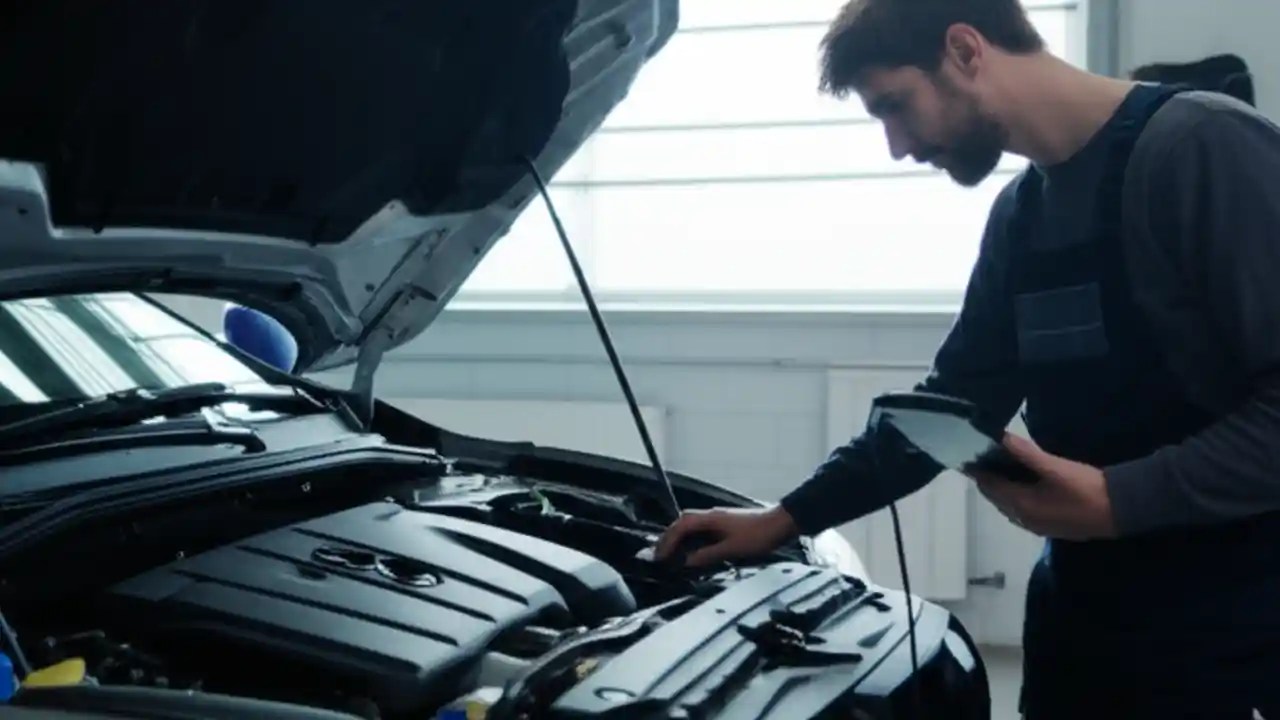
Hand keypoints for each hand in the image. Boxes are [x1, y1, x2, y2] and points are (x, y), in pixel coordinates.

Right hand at [654, 506, 797, 566]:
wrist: (781, 523)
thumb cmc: (759, 535)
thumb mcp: (732, 549)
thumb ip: (708, 555)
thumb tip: (687, 561)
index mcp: (710, 518)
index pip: (680, 526)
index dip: (668, 542)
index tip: (660, 557)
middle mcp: (711, 516)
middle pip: (682, 522)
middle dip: (668, 538)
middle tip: (659, 555)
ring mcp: (718, 519)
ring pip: (691, 525)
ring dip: (679, 538)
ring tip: (671, 554)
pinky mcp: (725, 524)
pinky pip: (701, 529)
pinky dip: (692, 539)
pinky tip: (693, 551)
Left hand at [972, 433, 1116, 540]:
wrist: (1121, 511)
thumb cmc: (1086, 488)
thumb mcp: (1056, 467)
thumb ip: (1027, 453)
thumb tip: (1002, 437)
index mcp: (1022, 505)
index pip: (989, 486)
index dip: (977, 471)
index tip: (967, 456)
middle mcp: (1024, 519)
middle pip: (995, 498)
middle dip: (986, 480)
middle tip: (980, 459)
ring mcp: (1037, 526)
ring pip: (1008, 506)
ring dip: (999, 490)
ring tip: (996, 468)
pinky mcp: (1050, 527)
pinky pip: (1021, 511)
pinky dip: (1014, 497)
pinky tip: (1020, 484)